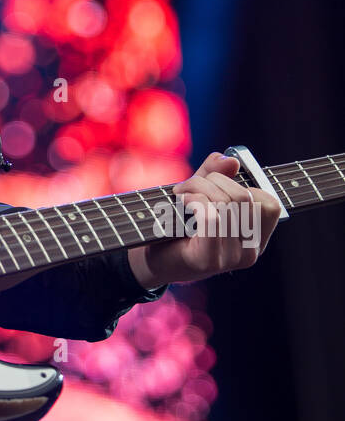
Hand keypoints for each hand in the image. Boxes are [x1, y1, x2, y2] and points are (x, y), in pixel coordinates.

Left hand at [127, 151, 281, 288]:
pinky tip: (182, 203)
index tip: (217, 185)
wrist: (151, 257)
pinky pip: (211, 217)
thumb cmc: (178, 224)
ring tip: (181, 193)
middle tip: (188, 185)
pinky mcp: (209, 259)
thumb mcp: (201, 192)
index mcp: (256, 238)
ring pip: (225, 203)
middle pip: (244, 197)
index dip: (243, 186)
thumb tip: (233, 161)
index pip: (270, 205)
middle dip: (212, 180)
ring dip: (197, 188)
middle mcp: (250, 252)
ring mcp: (231, 259)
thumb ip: (217, 174)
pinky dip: (194, 201)